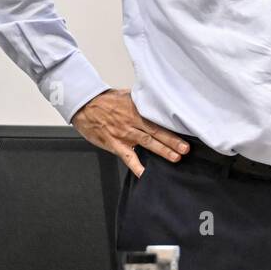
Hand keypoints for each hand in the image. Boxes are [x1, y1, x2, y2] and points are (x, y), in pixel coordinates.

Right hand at [71, 88, 188, 177]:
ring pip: (146, 143)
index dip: (172, 126)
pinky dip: (137, 167)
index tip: (186, 131)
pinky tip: (145, 174)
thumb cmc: (104, 100)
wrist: (84, 105)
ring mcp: (124, 134)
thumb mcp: (126, 95)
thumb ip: (141, 100)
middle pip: (156, 132)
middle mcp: (132, 122)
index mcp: (136, 109)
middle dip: (172, 141)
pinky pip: (127, 157)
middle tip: (186, 149)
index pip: (158, 118)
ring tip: (175, 158)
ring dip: (162, 151)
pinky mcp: (114, 144)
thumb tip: (156, 100)